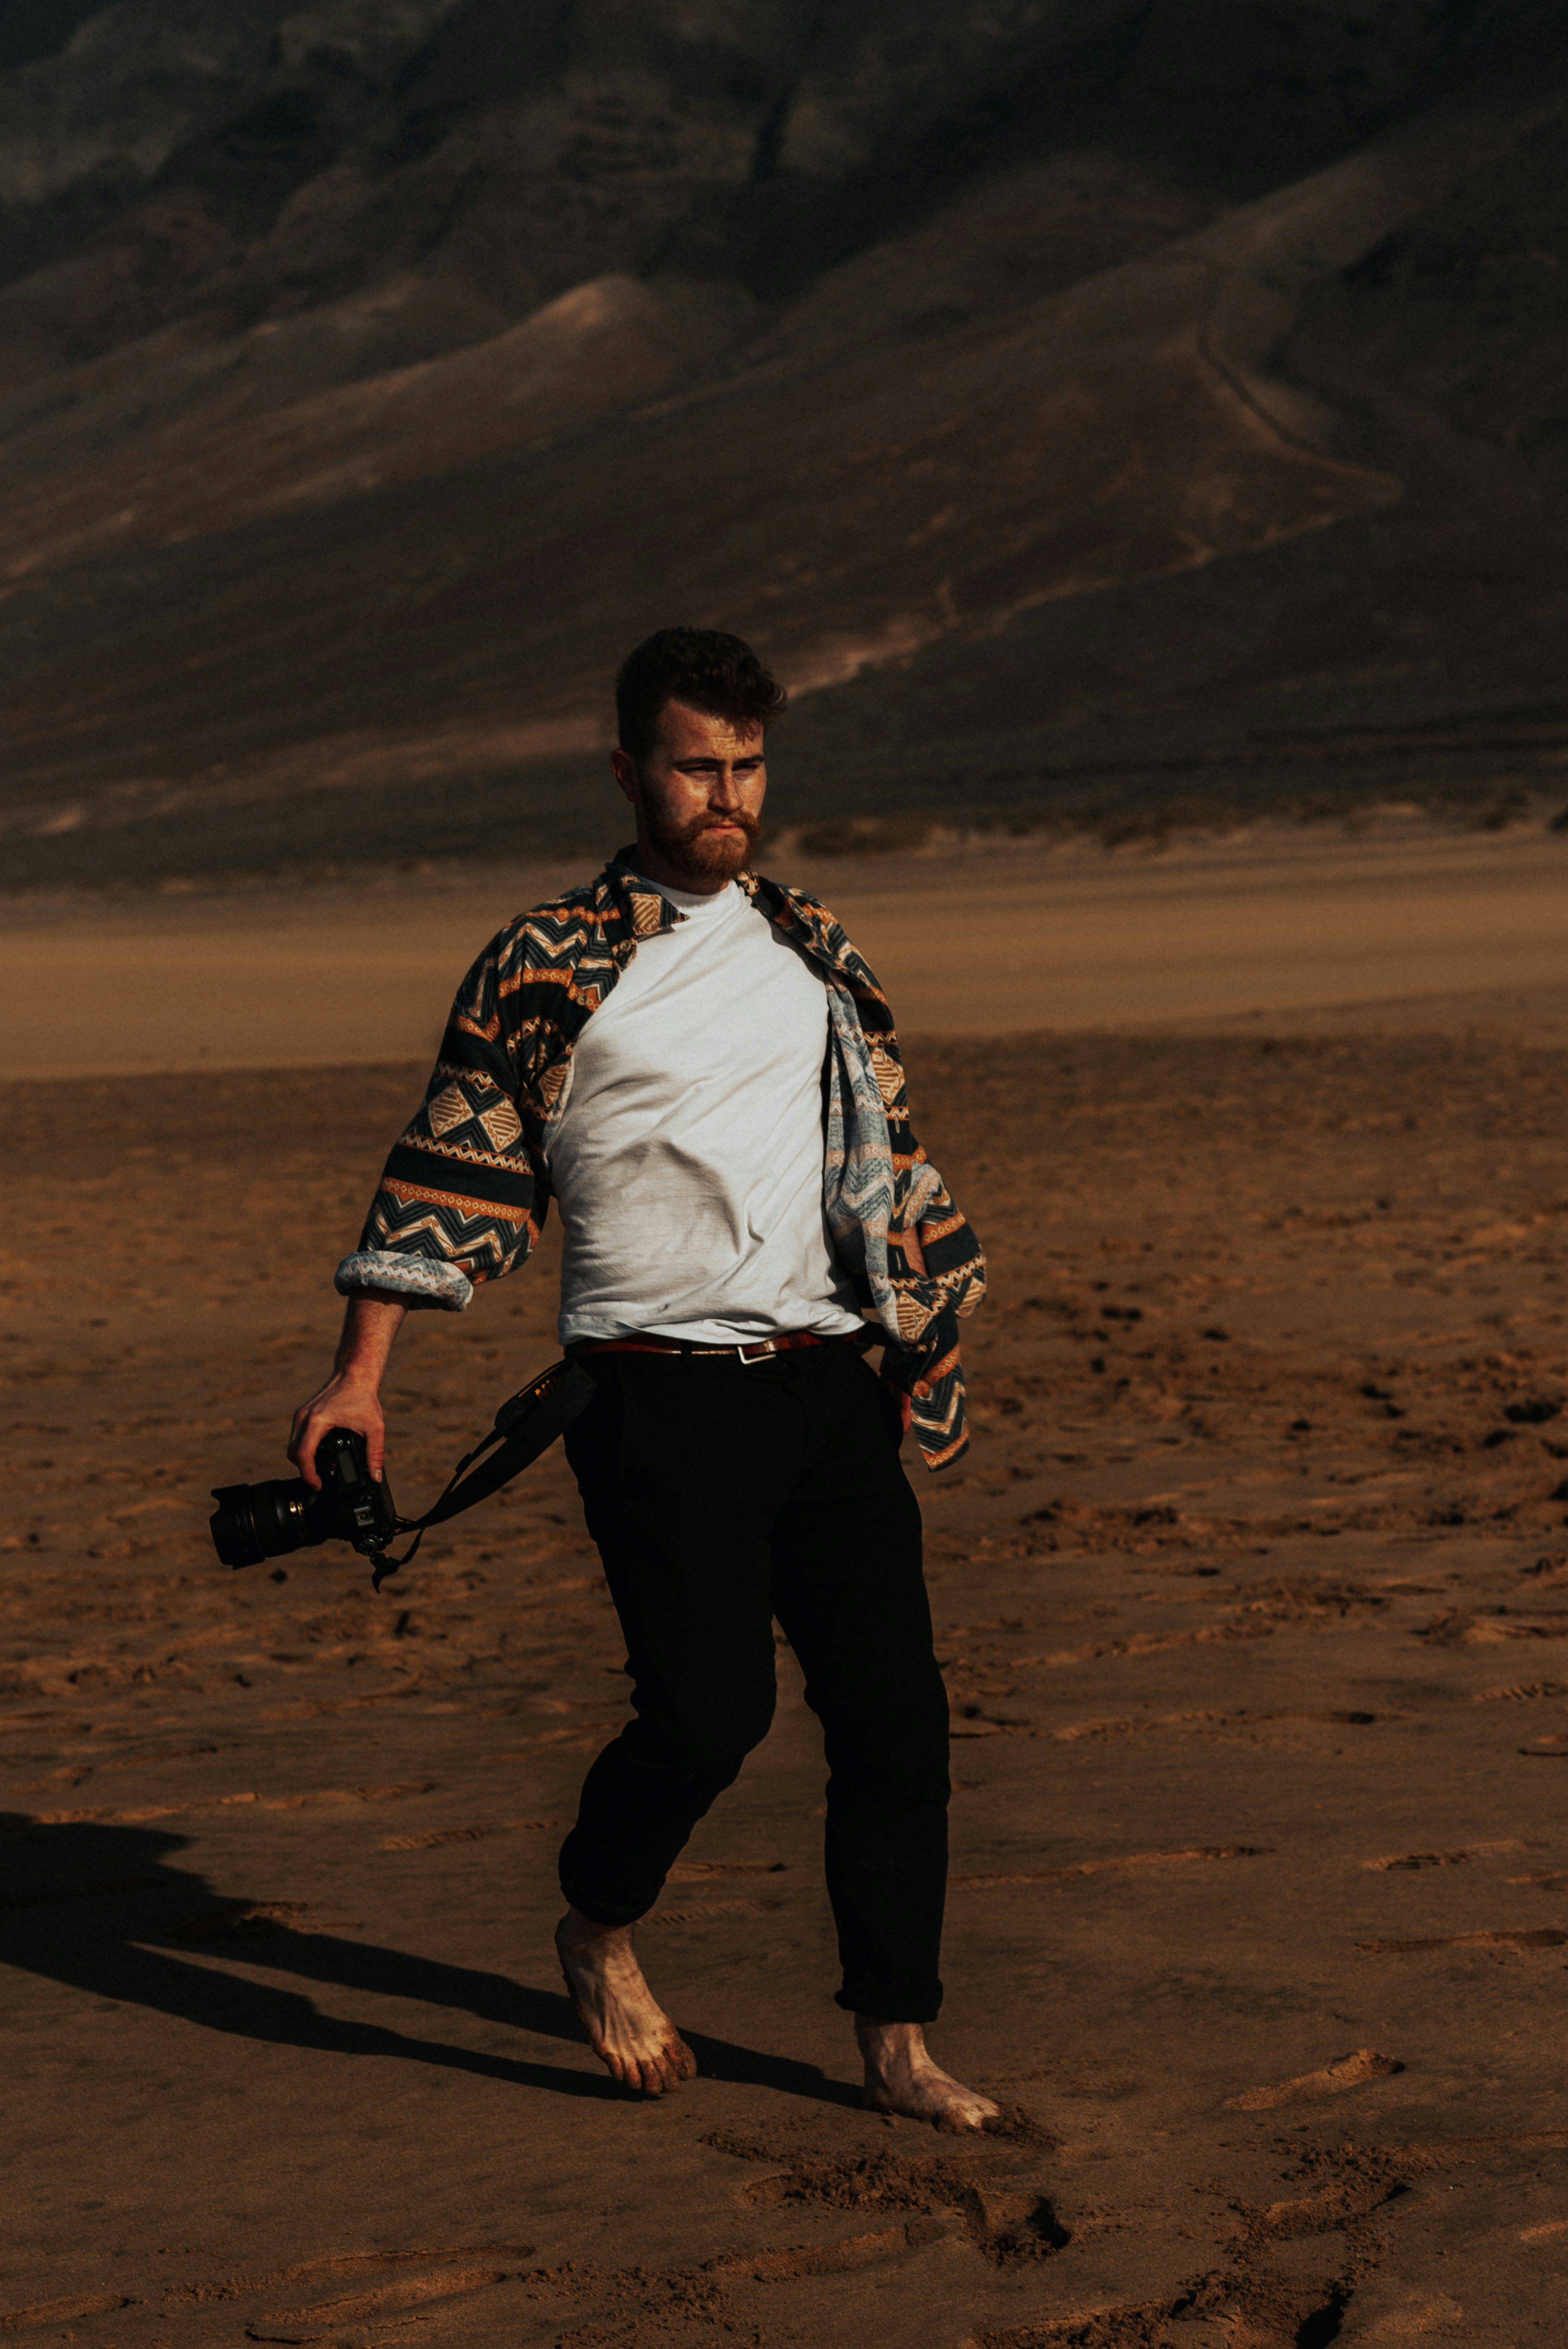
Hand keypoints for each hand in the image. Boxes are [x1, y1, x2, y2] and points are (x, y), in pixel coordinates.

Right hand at [289, 1372, 384, 1489]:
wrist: (355, 1375)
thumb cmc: (363, 1398)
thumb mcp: (374, 1427)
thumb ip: (375, 1453)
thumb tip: (376, 1476)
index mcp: (317, 1421)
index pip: (303, 1455)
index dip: (308, 1474)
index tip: (318, 1485)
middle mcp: (304, 1418)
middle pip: (293, 1453)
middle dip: (304, 1470)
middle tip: (319, 1480)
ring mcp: (301, 1415)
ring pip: (293, 1445)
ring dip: (302, 1460)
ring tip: (318, 1471)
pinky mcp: (303, 1414)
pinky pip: (297, 1437)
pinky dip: (303, 1449)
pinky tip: (316, 1455)